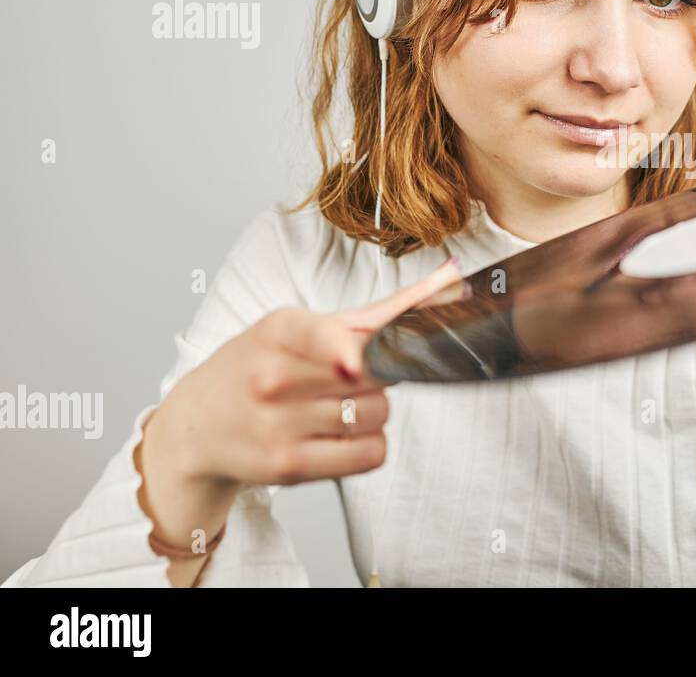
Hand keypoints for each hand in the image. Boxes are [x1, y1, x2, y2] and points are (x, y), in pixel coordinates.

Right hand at [136, 255, 464, 583]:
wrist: (194, 428)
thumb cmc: (257, 366)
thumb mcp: (295, 328)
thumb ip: (371, 313)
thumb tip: (449, 282)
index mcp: (278, 330)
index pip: (322, 338)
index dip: (345, 352)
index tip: (352, 363)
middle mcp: (273, 377)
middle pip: (374, 373)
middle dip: (377, 373)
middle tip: (348, 376)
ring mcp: (279, 425)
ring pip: (378, 413)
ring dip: (373, 410)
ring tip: (333, 406)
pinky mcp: (288, 466)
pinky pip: (370, 453)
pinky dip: (369, 445)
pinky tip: (339, 435)